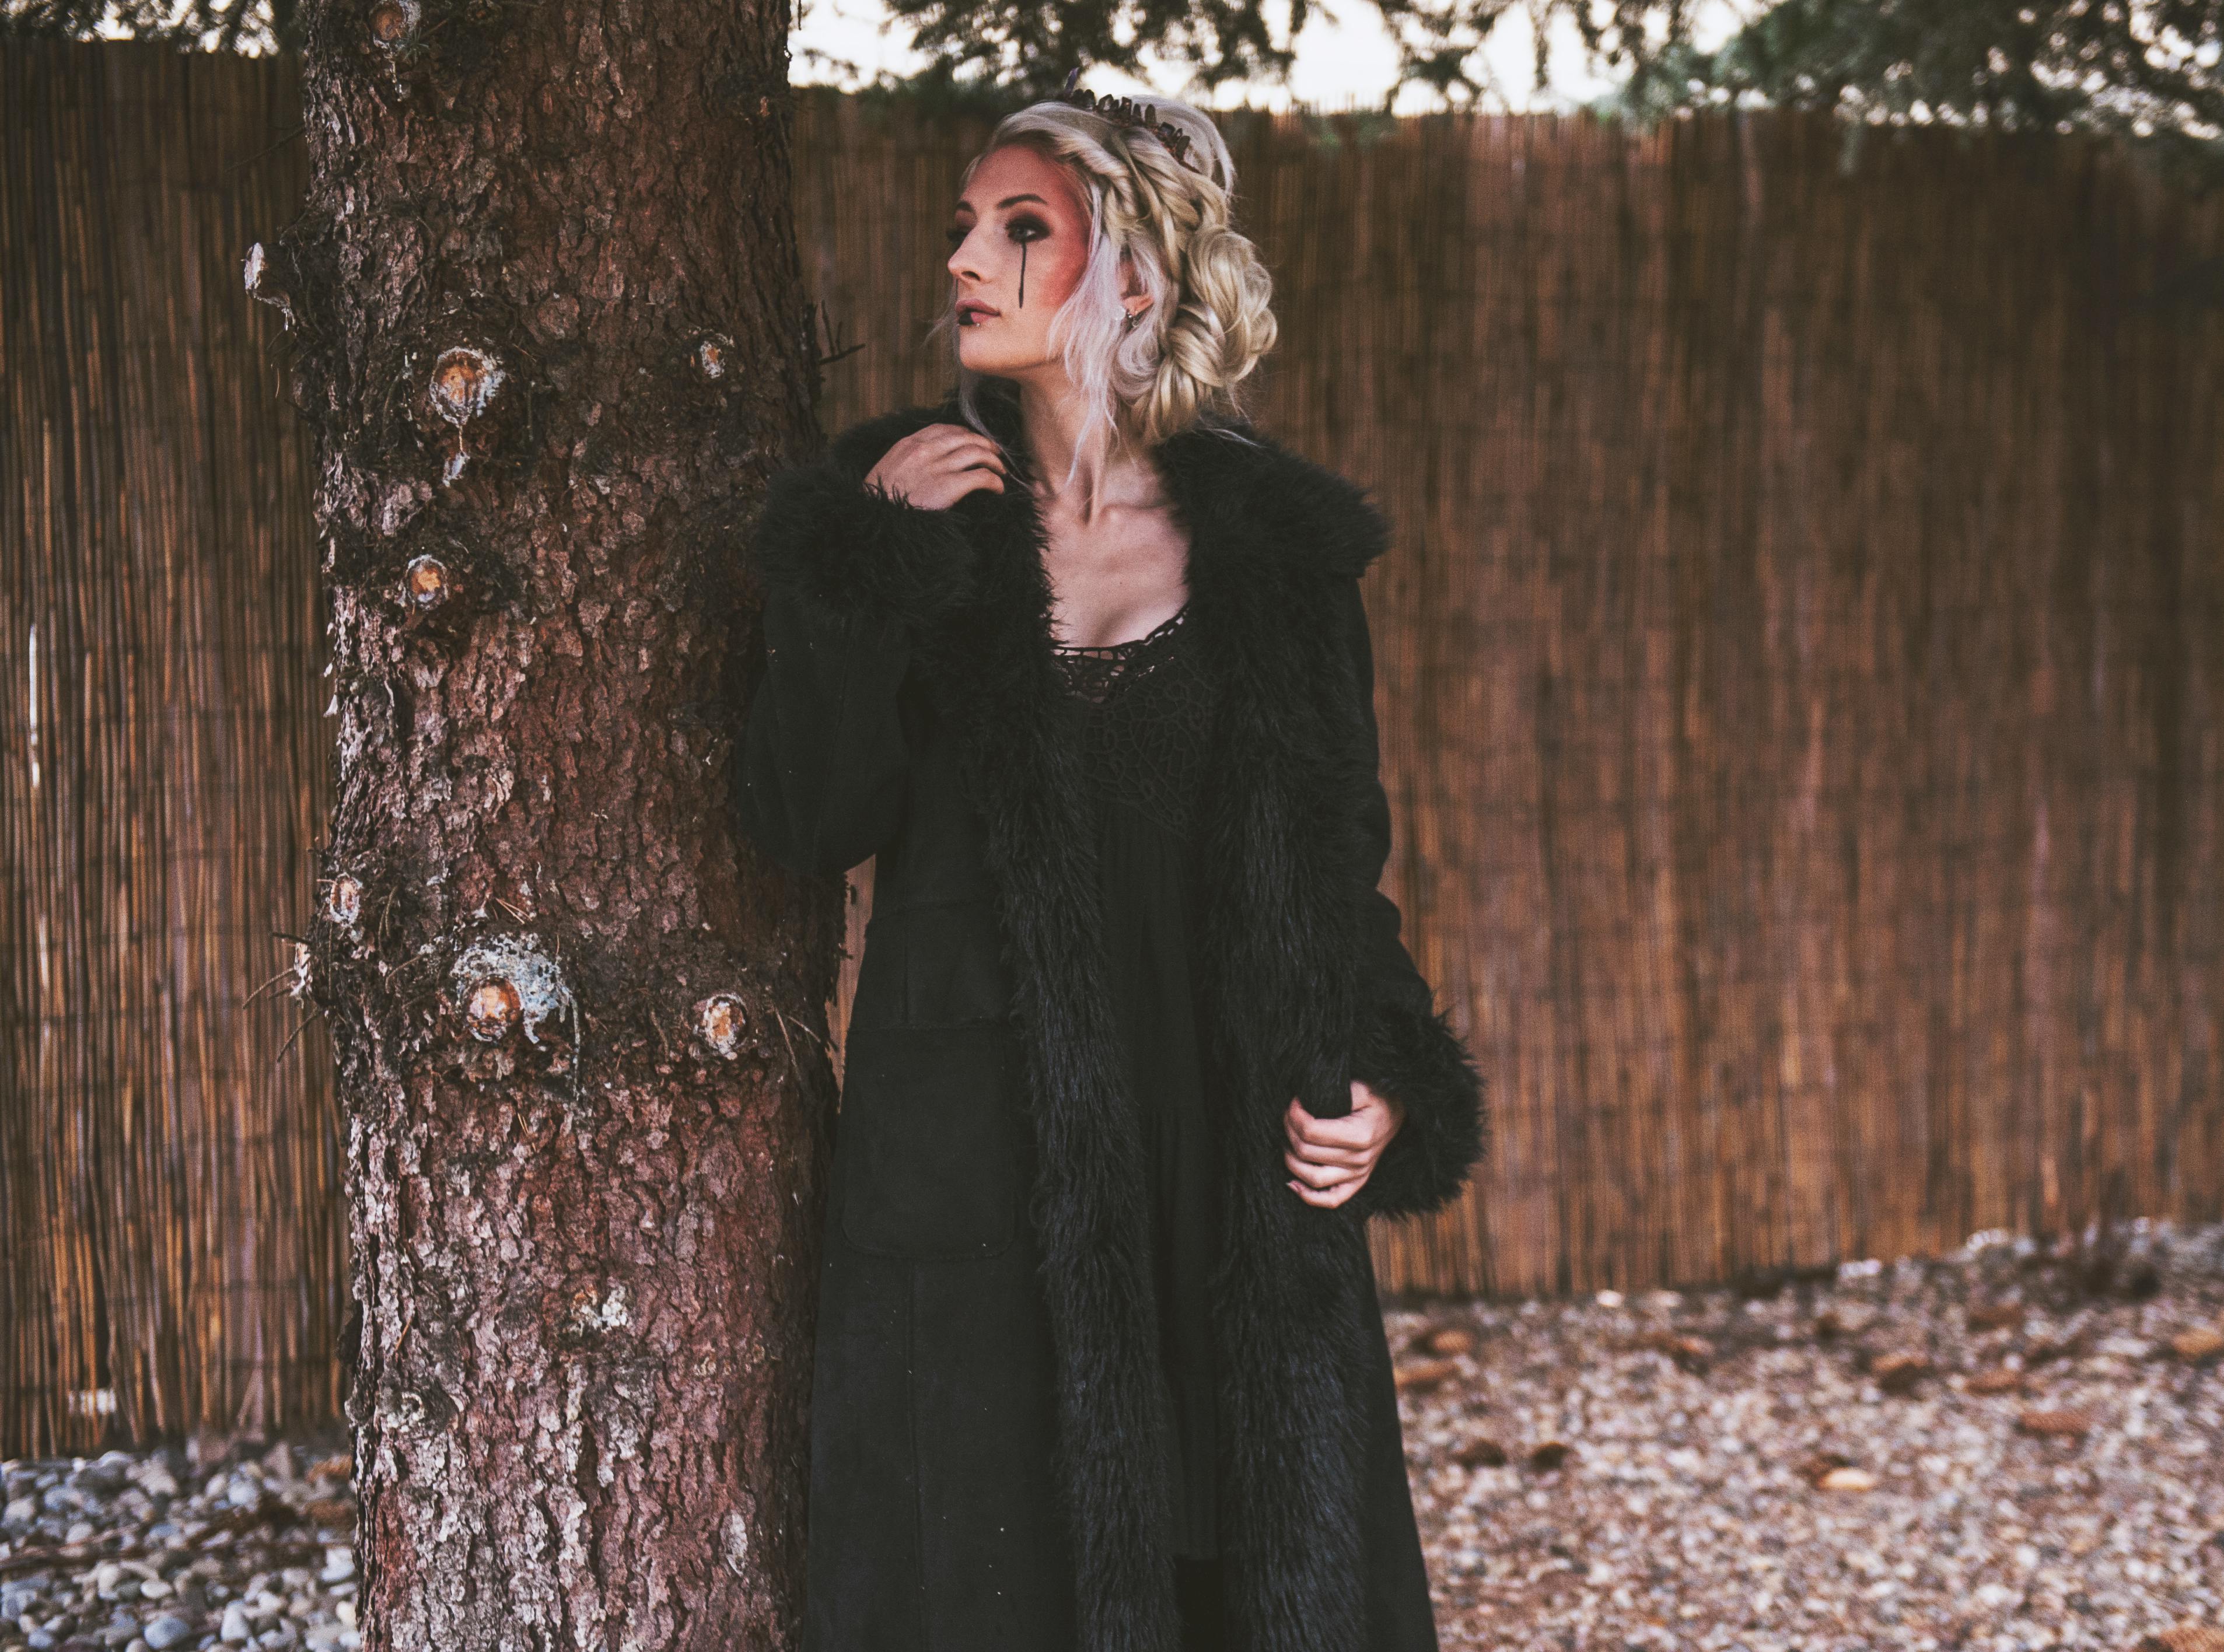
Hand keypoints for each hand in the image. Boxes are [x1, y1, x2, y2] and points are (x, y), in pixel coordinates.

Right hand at [863, 423, 1009, 510]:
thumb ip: (905, 461)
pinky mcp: (949, 487)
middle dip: (984, 443)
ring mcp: (937, 468)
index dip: (963, 432)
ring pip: (977, 452)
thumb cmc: (878, 502)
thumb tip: (922, 466)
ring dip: (994, 460)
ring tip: (1001, 470)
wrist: (874, 519)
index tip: (972, 440)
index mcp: (908, 445)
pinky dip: (995, 481)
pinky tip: (998, 488)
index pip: (942, 428)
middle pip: (964, 437)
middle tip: (995, 452)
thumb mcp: (886, 470)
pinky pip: (982, 477)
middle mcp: (924, 451)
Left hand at [1284, 1081, 1404, 1207]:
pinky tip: (1292, 1184)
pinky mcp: (1357, 1182)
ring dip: (1291, 1160)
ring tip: (1287, 1142)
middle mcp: (1359, 1159)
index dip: (1294, 1116)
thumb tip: (1306, 1101)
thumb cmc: (1377, 1099)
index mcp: (1359, 1135)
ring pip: (1312, 1177)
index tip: (1293, 1103)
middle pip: (1306, 1152)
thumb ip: (1336, 1093)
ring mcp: (1358, 1174)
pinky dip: (1309, 1196)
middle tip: (1287, 1116)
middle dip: (1289, 1131)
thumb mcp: (1361, 1088)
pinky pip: (1331, 1200)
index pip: (1310, 1131)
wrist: (1396, 1113)